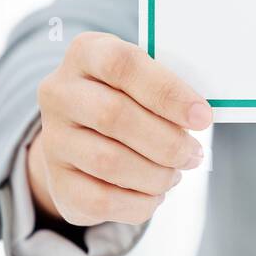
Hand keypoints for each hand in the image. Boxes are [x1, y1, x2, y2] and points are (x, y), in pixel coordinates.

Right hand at [28, 32, 211, 225]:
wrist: (83, 132)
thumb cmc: (129, 97)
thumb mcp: (144, 77)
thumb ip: (167, 89)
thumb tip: (199, 116)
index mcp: (87, 52)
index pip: (124, 65)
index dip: (168, 93)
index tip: (202, 118)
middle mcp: (59, 92)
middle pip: (115, 116)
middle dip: (167, 141)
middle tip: (194, 154)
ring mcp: (52, 137)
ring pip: (108, 162)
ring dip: (155, 174)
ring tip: (176, 174)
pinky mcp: (56, 179)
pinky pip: (99, 199)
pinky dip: (138, 202)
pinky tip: (155, 194)